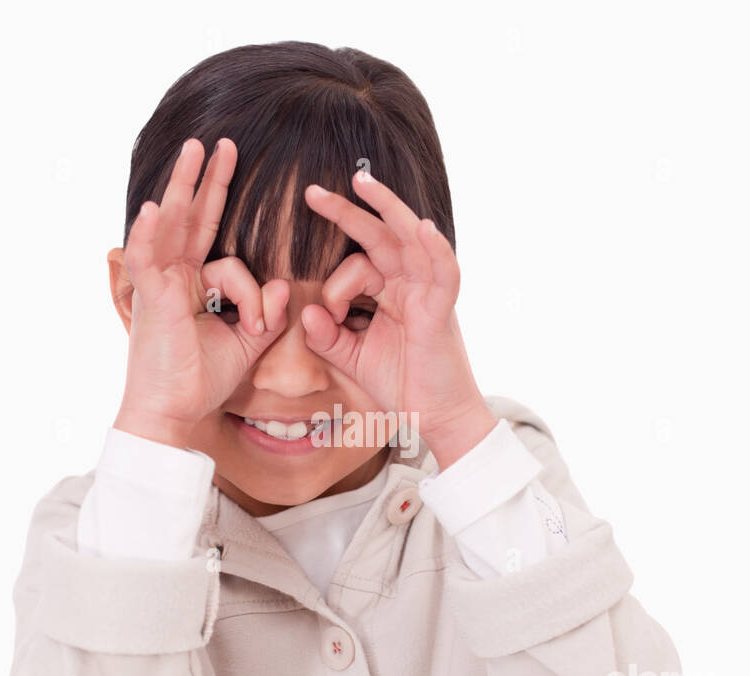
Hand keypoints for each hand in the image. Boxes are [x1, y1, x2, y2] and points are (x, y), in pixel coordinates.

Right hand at [113, 137, 288, 446]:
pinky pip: (147, 261)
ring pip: (172, 228)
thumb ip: (267, 314)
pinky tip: (153, 207)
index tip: (242, 205)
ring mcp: (159, 286)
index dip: (228, 220)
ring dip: (181, 187)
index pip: (216, 244)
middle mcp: (174, 278)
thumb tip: (283, 284)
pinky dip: (148, 234)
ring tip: (193, 150)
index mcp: (193, 286)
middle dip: (205, 180)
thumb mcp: (247, 345)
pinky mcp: (151, 300)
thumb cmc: (202, 382)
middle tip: (216, 142)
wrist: (175, 413)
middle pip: (190, 219)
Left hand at [300, 169, 495, 468]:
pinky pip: (443, 273)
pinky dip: (435, 249)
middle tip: (311, 192)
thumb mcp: (353, 358)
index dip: (333, 284)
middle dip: (348, 211)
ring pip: (409, 240)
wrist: (435, 419)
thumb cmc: (402, 385)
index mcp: (389, 293)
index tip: (326, 316)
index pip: (357, 265)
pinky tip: (422, 226)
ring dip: (387, 209)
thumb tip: (305, 311)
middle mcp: (409, 285)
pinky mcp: (442, 312)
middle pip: (379, 236)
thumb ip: (327, 337)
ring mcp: (428, 294)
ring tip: (362, 182)